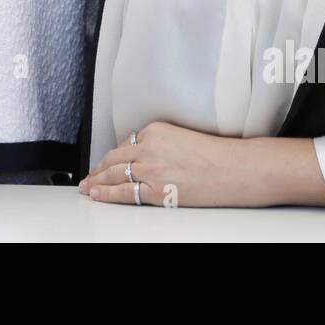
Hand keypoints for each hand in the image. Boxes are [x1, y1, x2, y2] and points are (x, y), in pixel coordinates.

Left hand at [79, 121, 246, 206]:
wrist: (237, 169)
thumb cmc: (218, 155)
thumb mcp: (183, 137)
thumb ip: (161, 143)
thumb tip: (144, 156)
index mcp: (156, 130)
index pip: (126, 143)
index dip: (114, 156)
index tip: (106, 162)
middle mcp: (150, 147)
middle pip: (114, 158)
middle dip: (98, 169)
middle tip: (88, 175)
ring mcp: (152, 169)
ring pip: (114, 174)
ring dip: (96, 181)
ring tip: (87, 186)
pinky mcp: (158, 190)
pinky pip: (125, 193)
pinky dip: (106, 194)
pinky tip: (96, 194)